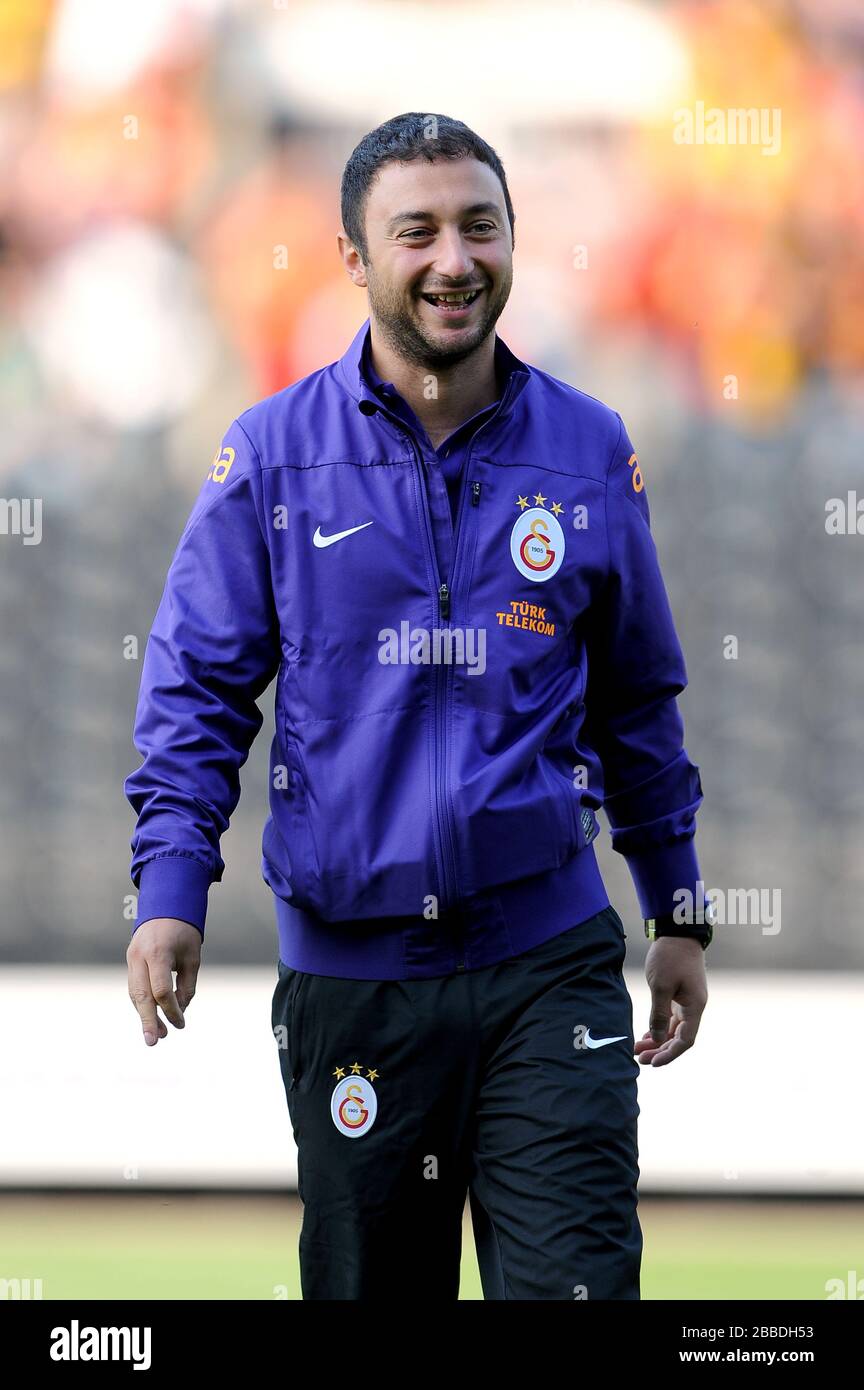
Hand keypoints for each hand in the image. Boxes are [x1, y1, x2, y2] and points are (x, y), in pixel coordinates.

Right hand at [127, 918, 201, 1046]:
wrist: (165, 906)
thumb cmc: (184, 932)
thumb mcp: (192, 957)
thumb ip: (186, 985)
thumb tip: (179, 1010)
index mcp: (158, 953)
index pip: (161, 990)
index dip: (171, 1010)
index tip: (181, 1024)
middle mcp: (139, 957)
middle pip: (141, 995)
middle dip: (148, 1021)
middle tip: (154, 1042)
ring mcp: (131, 958)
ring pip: (135, 993)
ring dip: (145, 1015)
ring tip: (158, 1034)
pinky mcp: (129, 961)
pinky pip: (135, 987)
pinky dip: (143, 1003)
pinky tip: (153, 1016)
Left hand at [634, 936, 707, 1066]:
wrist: (678, 931)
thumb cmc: (670, 957)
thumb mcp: (660, 986)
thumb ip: (659, 1014)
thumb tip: (657, 1039)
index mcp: (694, 1007)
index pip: (684, 1041)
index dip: (669, 1054)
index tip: (652, 1063)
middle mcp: (694, 1007)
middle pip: (679, 1038)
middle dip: (660, 1050)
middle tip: (639, 1059)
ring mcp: (688, 1001)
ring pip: (674, 1029)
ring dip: (658, 1040)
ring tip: (638, 1050)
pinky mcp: (681, 994)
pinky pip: (671, 1018)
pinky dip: (660, 1027)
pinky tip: (646, 1035)